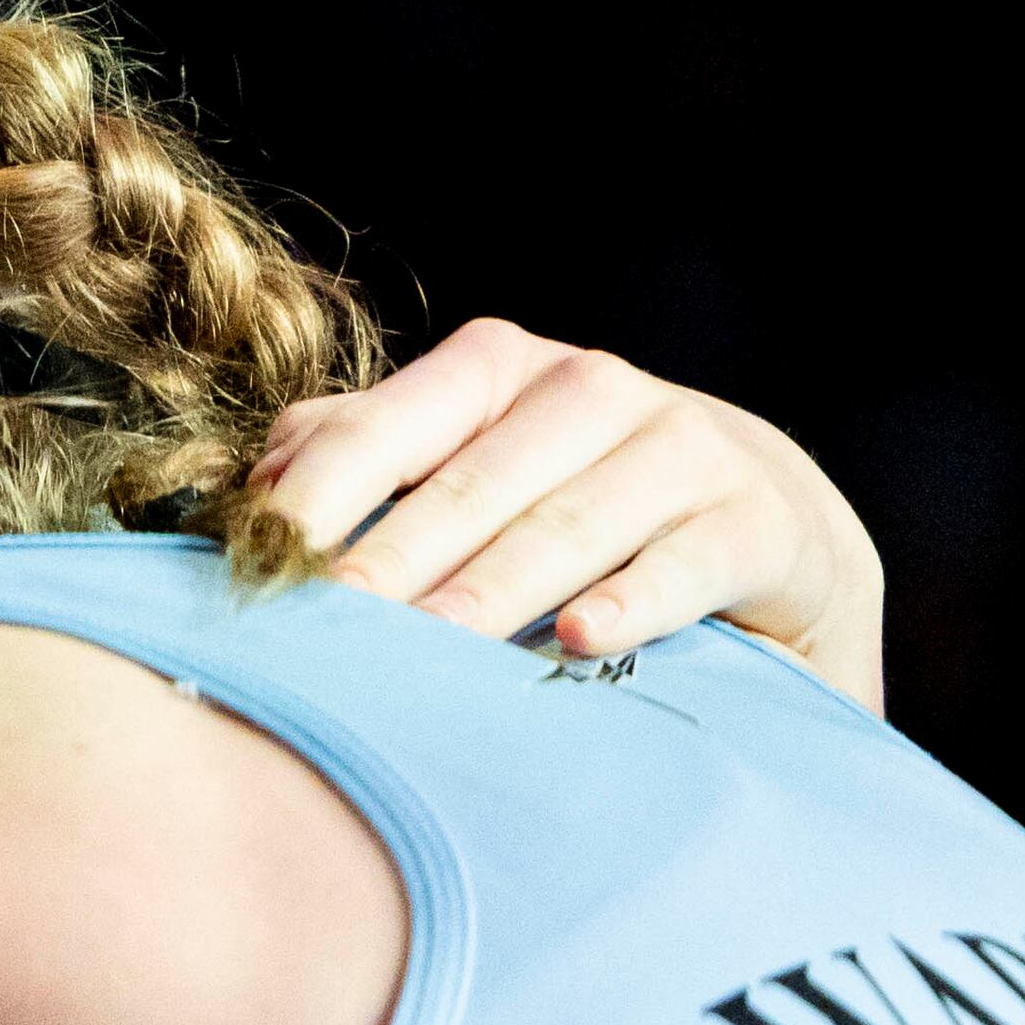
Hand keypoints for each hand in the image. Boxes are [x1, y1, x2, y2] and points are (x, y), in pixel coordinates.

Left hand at [253, 318, 886, 709]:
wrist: (771, 534)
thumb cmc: (577, 509)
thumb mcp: (469, 473)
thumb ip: (360, 464)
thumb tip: (253, 496)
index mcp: (493, 372)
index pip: (380, 430)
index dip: (314, 502)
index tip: (259, 571)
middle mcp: (588, 391)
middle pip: (464, 490)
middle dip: (387, 566)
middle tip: (321, 639)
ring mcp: (682, 449)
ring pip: (563, 527)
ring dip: (489, 594)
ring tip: (425, 653)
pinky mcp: (758, 522)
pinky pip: (681, 565)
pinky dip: (628, 603)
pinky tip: (577, 643)